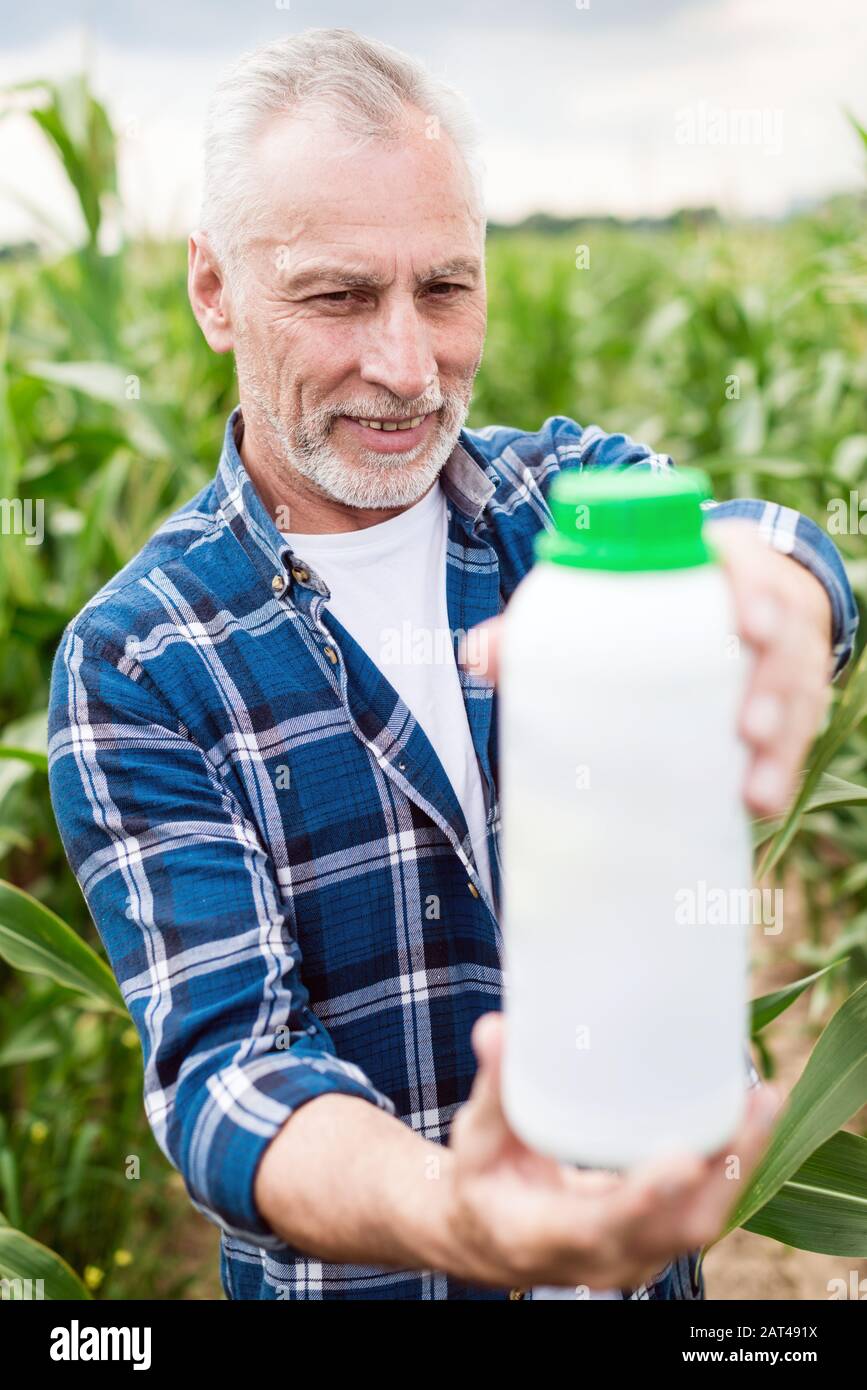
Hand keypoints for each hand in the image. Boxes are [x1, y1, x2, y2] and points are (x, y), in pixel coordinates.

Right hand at [442, 1013, 779, 1290]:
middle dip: (723, 1168)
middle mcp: (605, 1257)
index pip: (604, 1225)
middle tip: (753, 1104)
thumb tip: (496, 1029)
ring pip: (702, 1218)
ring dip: (739, 1161)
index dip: (646, 1196)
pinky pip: (705, 1207)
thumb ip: (494, 1088)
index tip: (683, 1157)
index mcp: (548, 1235)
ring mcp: (639, 1254)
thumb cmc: (484, 1183)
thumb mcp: (477, 1141)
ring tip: (763, 1100)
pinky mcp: (660, 1238)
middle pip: (679, 1226)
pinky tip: (750, 1114)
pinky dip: (731, 1164)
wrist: (493, 1237)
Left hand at [457, 523, 833, 819]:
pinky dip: (785, 767)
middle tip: (748, 727)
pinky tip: (760, 803)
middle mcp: (769, 601)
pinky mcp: (797, 697)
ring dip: (785, 737)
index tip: (748, 627)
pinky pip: (803, 730)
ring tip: (753, 787)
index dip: (756, 588)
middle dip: (774, 684)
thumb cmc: (655, 597)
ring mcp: (790, 651)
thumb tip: (474, 656)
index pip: (749, 560)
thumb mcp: (614, 597)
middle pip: (787, 636)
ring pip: (802, 688)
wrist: (722, 603)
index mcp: (723, 559)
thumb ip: (546, 626)